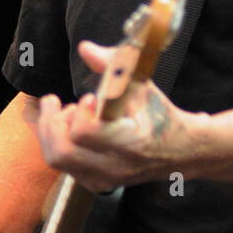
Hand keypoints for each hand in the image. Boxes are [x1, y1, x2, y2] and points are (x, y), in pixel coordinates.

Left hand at [28, 39, 198, 192]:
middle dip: (51, 123)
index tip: (89, 99)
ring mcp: (104, 179)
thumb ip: (113, 66)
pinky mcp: (96, 183)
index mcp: (130, 144)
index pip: (84, 133)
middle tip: (57, 103)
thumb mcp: (142, 86)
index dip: (79, 113)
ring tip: (65, 113)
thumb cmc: (160, 115)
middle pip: (61, 151)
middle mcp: (115, 167)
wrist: (180, 150)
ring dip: (52, 132)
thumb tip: (86, 48)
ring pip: (57, 159)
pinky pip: (63, 166)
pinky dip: (58, 143)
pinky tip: (70, 127)